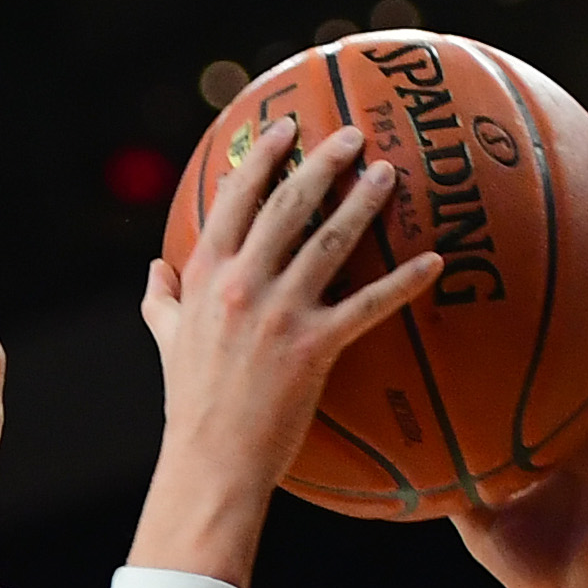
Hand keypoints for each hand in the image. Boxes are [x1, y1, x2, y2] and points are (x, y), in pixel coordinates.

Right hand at [126, 118, 442, 583]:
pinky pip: (369, 304)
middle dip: (322, 162)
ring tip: (389, 174)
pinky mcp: (315, 347)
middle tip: (352, 135)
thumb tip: (155, 269)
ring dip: (362, 202)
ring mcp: (280, 312)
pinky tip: (433, 262)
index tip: (288, 128)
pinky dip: (404, 281)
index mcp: (206, 272)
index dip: (265, 157)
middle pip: (288, 204)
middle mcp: (243, 282)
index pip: (236, 197)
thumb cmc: (191, 404)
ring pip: (330, 240)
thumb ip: (162, 298)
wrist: (212, 460)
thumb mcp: (167, 340)